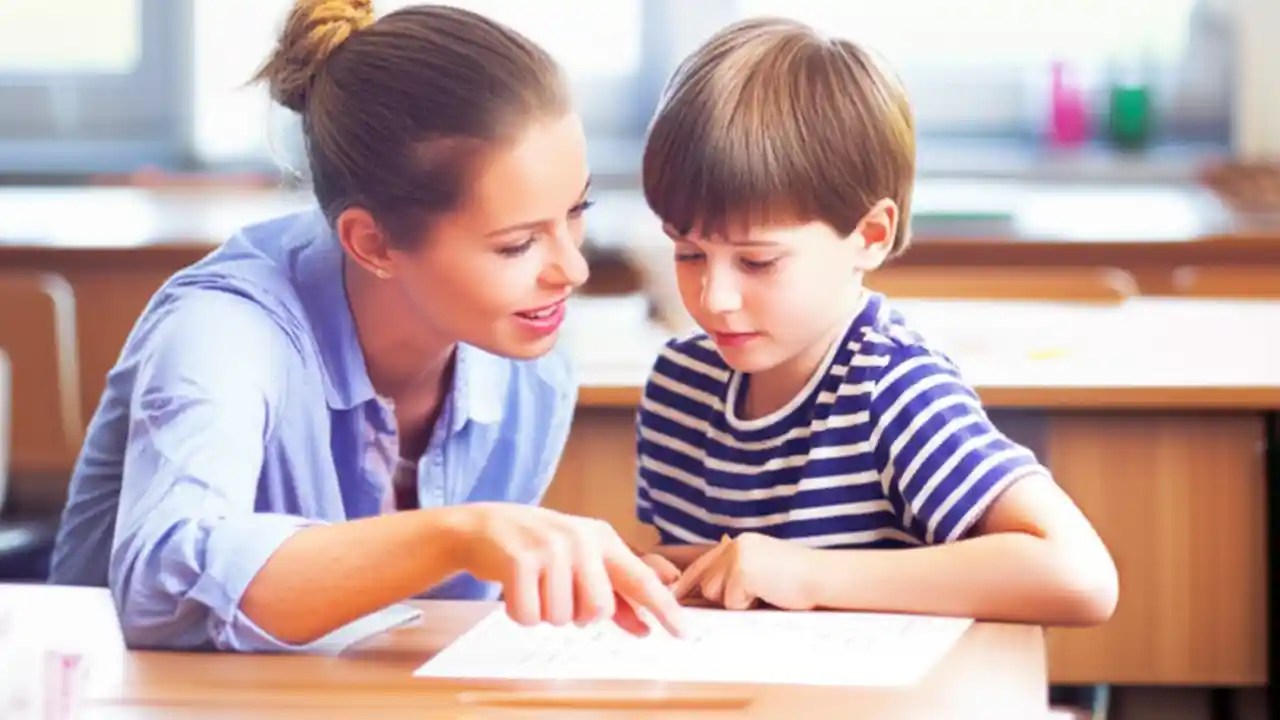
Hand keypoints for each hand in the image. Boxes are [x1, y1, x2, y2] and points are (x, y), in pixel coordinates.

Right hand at [452, 503, 683, 636]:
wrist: (483, 526)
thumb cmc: (538, 547)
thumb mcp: (580, 562)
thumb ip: (615, 596)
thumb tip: (645, 628)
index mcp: (602, 538)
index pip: (640, 580)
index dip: (664, 609)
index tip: (686, 633)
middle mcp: (581, 539)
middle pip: (598, 611)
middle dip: (575, 614)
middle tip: (556, 591)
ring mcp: (550, 548)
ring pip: (561, 619)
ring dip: (544, 613)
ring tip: (533, 585)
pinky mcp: (519, 561)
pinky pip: (530, 617)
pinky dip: (520, 613)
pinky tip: (514, 588)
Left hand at [671, 533, 817, 610]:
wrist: (823, 576)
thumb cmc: (798, 579)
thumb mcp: (762, 567)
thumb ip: (737, 571)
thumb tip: (709, 588)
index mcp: (738, 544)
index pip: (703, 563)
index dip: (686, 582)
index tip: (672, 595)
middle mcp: (733, 546)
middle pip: (706, 582)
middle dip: (722, 596)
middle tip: (755, 594)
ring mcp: (736, 558)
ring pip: (716, 593)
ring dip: (736, 601)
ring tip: (764, 593)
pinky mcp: (742, 572)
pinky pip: (732, 602)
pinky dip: (748, 605)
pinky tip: (769, 594)